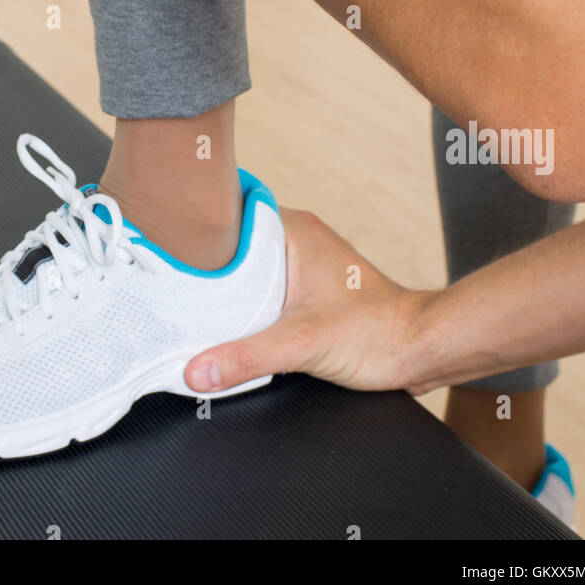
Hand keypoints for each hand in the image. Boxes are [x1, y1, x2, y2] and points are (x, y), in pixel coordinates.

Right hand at [184, 208, 432, 393]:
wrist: (420, 349)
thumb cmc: (376, 333)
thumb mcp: (302, 345)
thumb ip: (245, 356)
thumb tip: (196, 371)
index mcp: (294, 230)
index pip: (230, 212)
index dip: (197, 228)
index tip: (164, 245)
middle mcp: (298, 237)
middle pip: (234, 242)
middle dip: (204, 263)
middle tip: (166, 281)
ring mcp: (305, 261)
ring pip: (248, 265)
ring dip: (225, 285)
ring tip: (187, 302)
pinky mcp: (310, 287)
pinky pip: (264, 284)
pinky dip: (245, 300)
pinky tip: (225, 321)